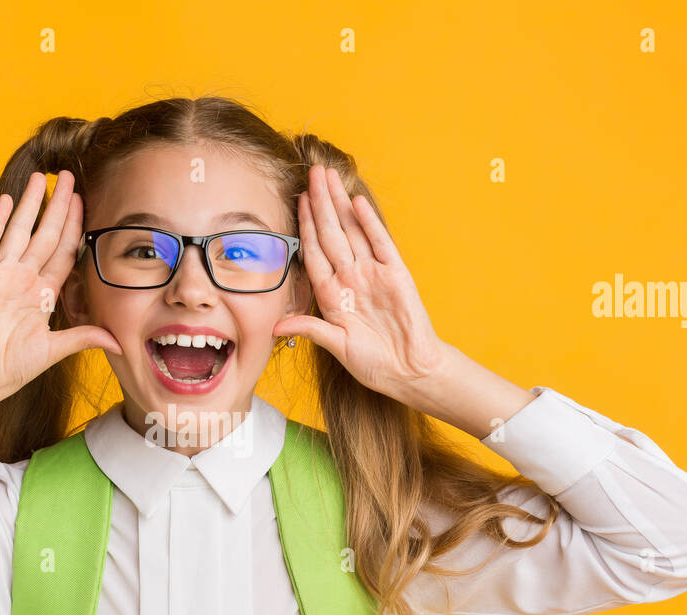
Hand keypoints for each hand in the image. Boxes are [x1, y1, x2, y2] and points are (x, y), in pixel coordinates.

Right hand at [0, 169, 121, 403]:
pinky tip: (8, 201)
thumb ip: (83, 338)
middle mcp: (22, 279)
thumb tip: (118, 342)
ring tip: (41, 177)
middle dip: (58, 206)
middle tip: (69, 176)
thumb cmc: (11, 367)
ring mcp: (1, 276)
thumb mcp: (54, 351)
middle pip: (45, 234)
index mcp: (42, 293)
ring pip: (19, 231)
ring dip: (31, 205)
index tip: (85, 203)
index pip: (63, 252)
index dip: (74, 228)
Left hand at [273, 165, 447, 400]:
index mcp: (332, 294)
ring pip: (352, 230)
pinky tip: (356, 202)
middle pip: (331, 233)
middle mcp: (350, 277)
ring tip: (329, 176)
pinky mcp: (396, 273)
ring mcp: (373, 273)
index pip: (314, 252)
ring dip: (340, 204)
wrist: (410, 370)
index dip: (305, 226)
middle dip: (320, 203)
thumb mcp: (337, 347)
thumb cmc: (374, 363)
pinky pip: (379, 243)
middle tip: (312, 173)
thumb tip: (277, 326)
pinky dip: (368, 223)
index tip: (296, 201)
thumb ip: (310, 329)